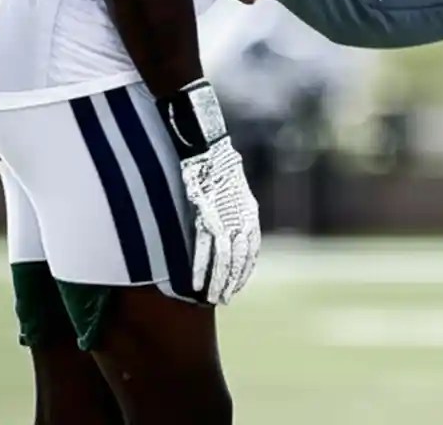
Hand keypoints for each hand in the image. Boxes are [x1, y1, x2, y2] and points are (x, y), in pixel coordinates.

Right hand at [159, 80, 261, 303]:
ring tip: (209, 299)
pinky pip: (203, 250)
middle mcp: (239, 218)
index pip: (248, 249)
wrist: (205, 141)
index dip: (242, 269)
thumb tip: (225, 217)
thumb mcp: (231, 185)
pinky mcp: (205, 215)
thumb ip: (230, 205)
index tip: (235, 285)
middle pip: (238, 259)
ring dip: (216, 282)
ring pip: (222, 259)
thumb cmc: (215, 161)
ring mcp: (223, 217)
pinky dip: (199, 270)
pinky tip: (194, 284)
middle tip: (223, 300)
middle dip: (230, 281)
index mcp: (247, 212)